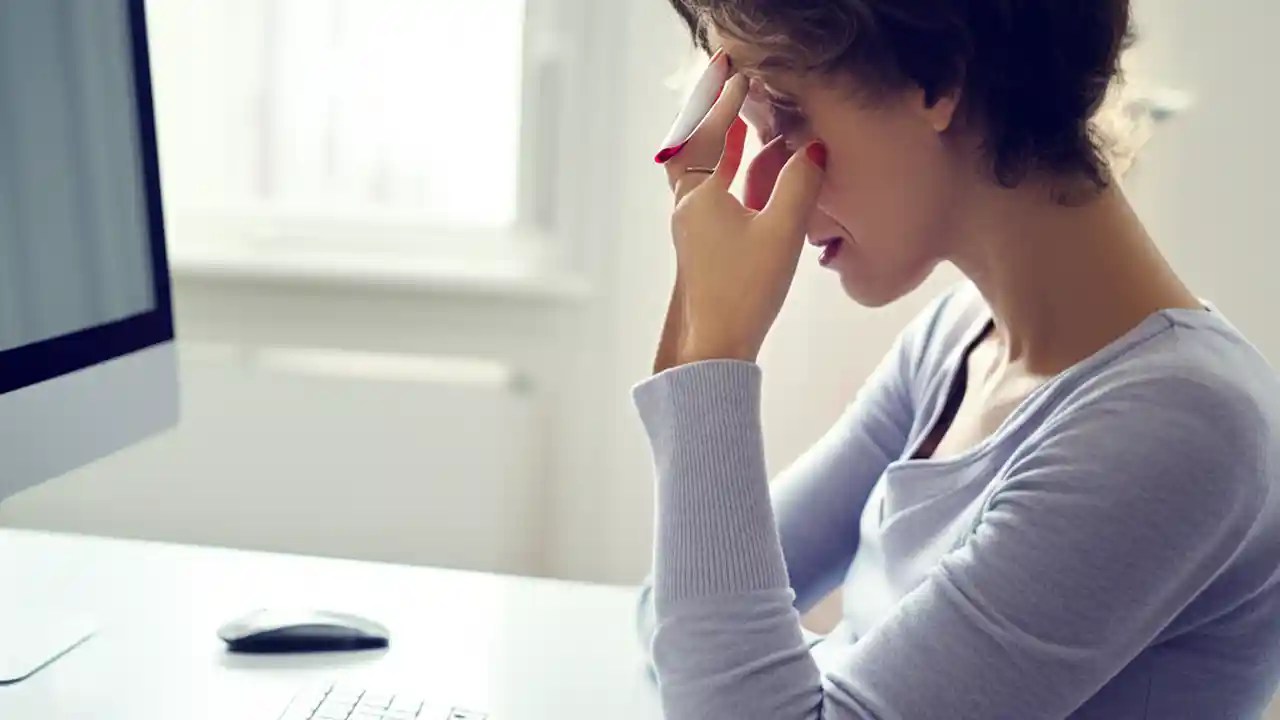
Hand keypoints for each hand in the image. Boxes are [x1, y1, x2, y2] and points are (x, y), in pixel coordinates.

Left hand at [655, 74, 826, 369]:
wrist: (716, 347)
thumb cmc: (745, 290)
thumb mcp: (782, 232)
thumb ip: (799, 185)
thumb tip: (813, 149)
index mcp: (699, 198)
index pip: (711, 136)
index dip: (727, 103)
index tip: (742, 77)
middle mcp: (689, 209)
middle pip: (691, 149)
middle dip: (710, 118)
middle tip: (728, 92)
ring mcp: (694, 230)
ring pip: (701, 174)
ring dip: (720, 146)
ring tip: (741, 124)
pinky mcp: (705, 249)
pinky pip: (712, 196)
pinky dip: (728, 175)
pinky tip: (749, 176)